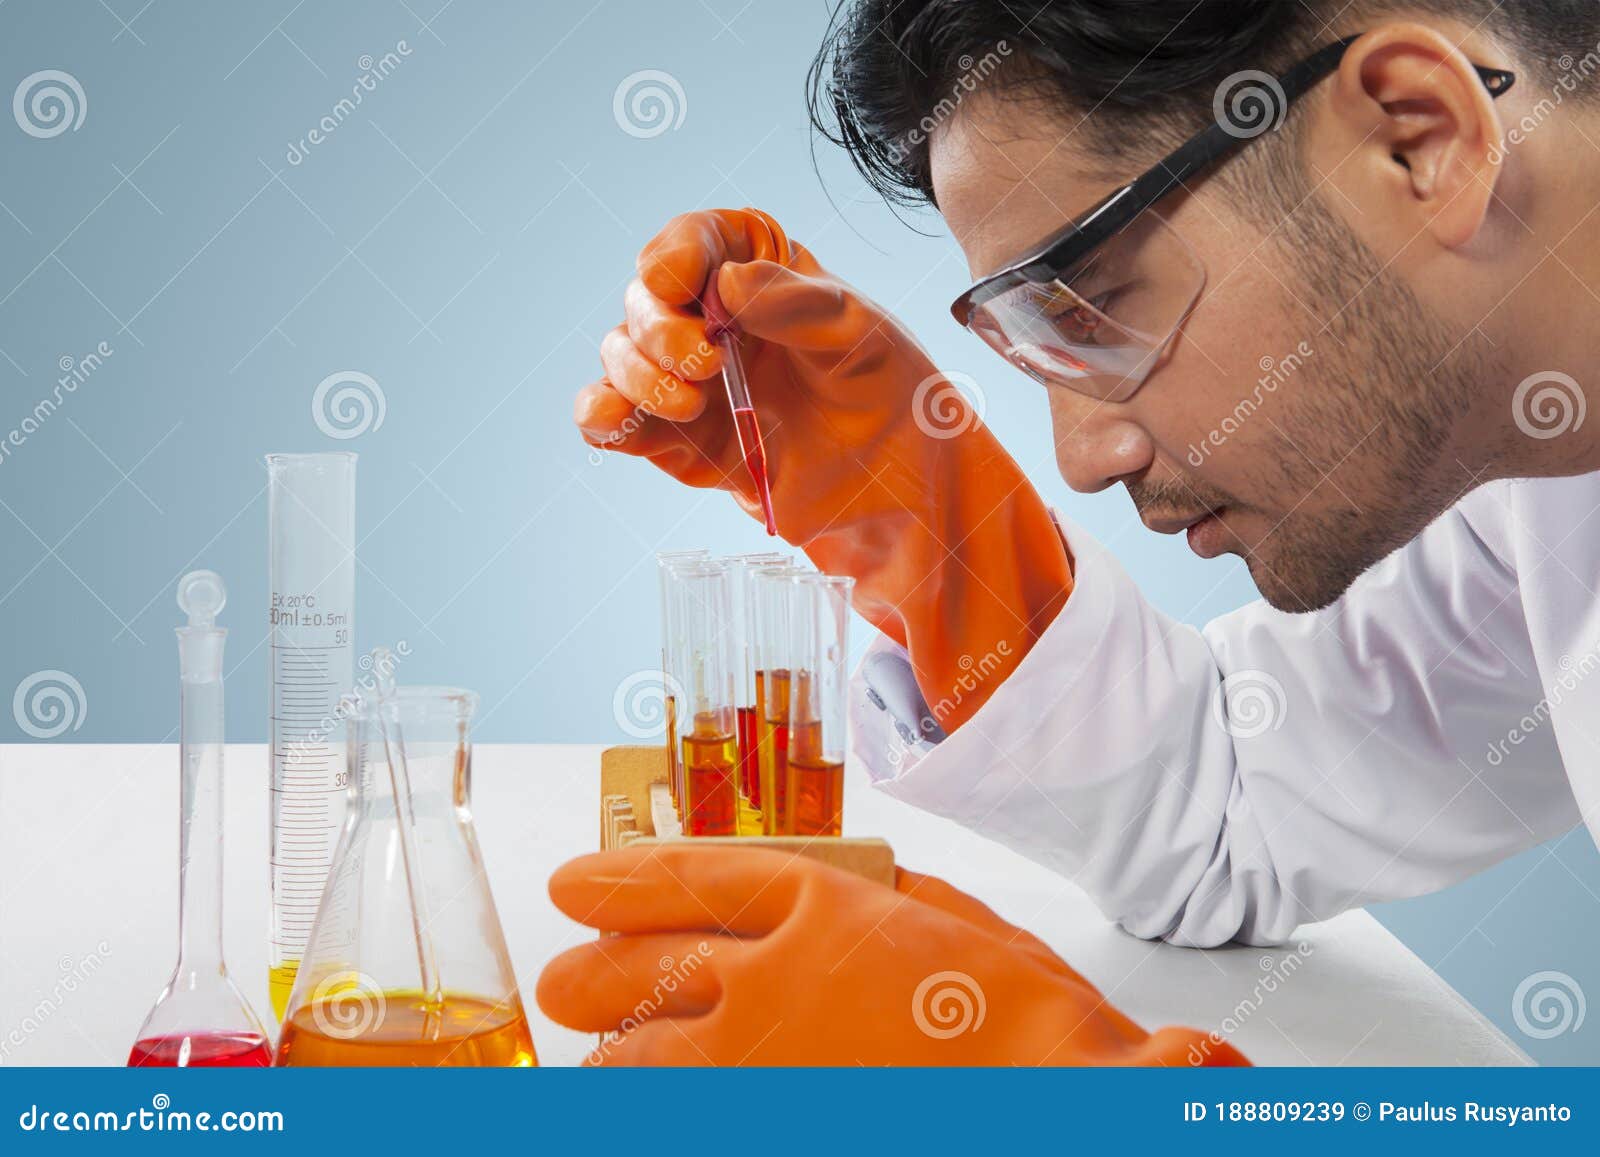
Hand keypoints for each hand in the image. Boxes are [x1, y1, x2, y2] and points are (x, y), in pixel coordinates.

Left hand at [536, 846, 1247, 1066]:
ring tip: (598, 1054)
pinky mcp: (761, 1116)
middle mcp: (766, 976)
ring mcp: (757, 1060)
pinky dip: (654, 1102)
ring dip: (613, 1050)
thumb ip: (878, 898)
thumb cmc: (1026, 1014)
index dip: (621, 877)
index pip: (688, 875)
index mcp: (816, 902)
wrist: (1057, 1096)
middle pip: (637, 964)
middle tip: (569, 981)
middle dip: (590, 974)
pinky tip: (644, 1098)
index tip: (577, 884)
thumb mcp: (951, 919)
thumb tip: (848, 896)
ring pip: (639, 1054)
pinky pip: (675, 1110)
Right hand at [576, 208, 1072, 729]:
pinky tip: (613, 420)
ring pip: (621, 356)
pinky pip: (615, 422)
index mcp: (760, 269)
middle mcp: (712, 317)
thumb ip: (798, 304)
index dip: (675, 255)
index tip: (677, 284)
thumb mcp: (862, 336)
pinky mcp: (679, 438)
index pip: (698, 239)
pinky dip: (604, 419)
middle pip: (646, 300)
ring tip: (693, 403)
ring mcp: (689, 379)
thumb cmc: (890, 395)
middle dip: (661, 330)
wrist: (900, 489)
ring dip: (638, 376)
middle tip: (709, 364)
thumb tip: (729, 284)